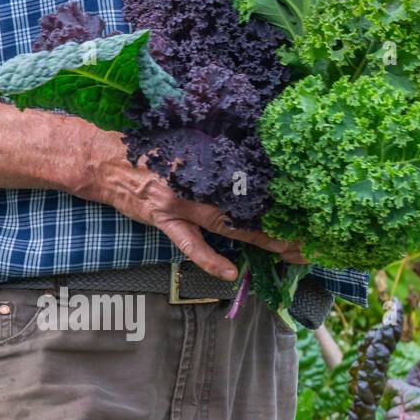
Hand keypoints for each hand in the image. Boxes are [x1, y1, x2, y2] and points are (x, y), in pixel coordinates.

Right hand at [73, 128, 306, 279]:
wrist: (107, 162)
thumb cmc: (149, 152)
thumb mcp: (186, 146)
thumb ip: (215, 157)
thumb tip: (250, 165)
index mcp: (209, 160)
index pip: (254, 179)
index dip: (283, 193)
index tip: (310, 202)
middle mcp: (200, 180)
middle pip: (250, 203)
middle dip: (281, 220)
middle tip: (312, 235)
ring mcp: (181, 202)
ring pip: (230, 223)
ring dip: (261, 239)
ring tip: (290, 252)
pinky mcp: (163, 218)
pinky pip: (189, 242)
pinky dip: (210, 258)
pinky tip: (229, 272)